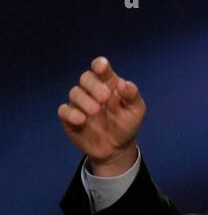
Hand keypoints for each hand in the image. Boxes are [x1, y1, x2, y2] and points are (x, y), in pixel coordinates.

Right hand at [58, 56, 145, 172]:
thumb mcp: (136, 110)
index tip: (102, 68)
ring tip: (96, 111)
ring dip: (85, 100)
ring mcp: (80, 103)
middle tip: (105, 98)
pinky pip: (64, 110)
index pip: (100, 67)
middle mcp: (92, 90)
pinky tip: (82, 120)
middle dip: (94, 85)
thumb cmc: (127, 124)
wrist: (117, 149)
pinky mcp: (70, 118)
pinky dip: (71, 113)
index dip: (99, 65)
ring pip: (75, 92)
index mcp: (108, 83)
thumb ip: (132, 95)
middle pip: (86, 78)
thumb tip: (122, 83)